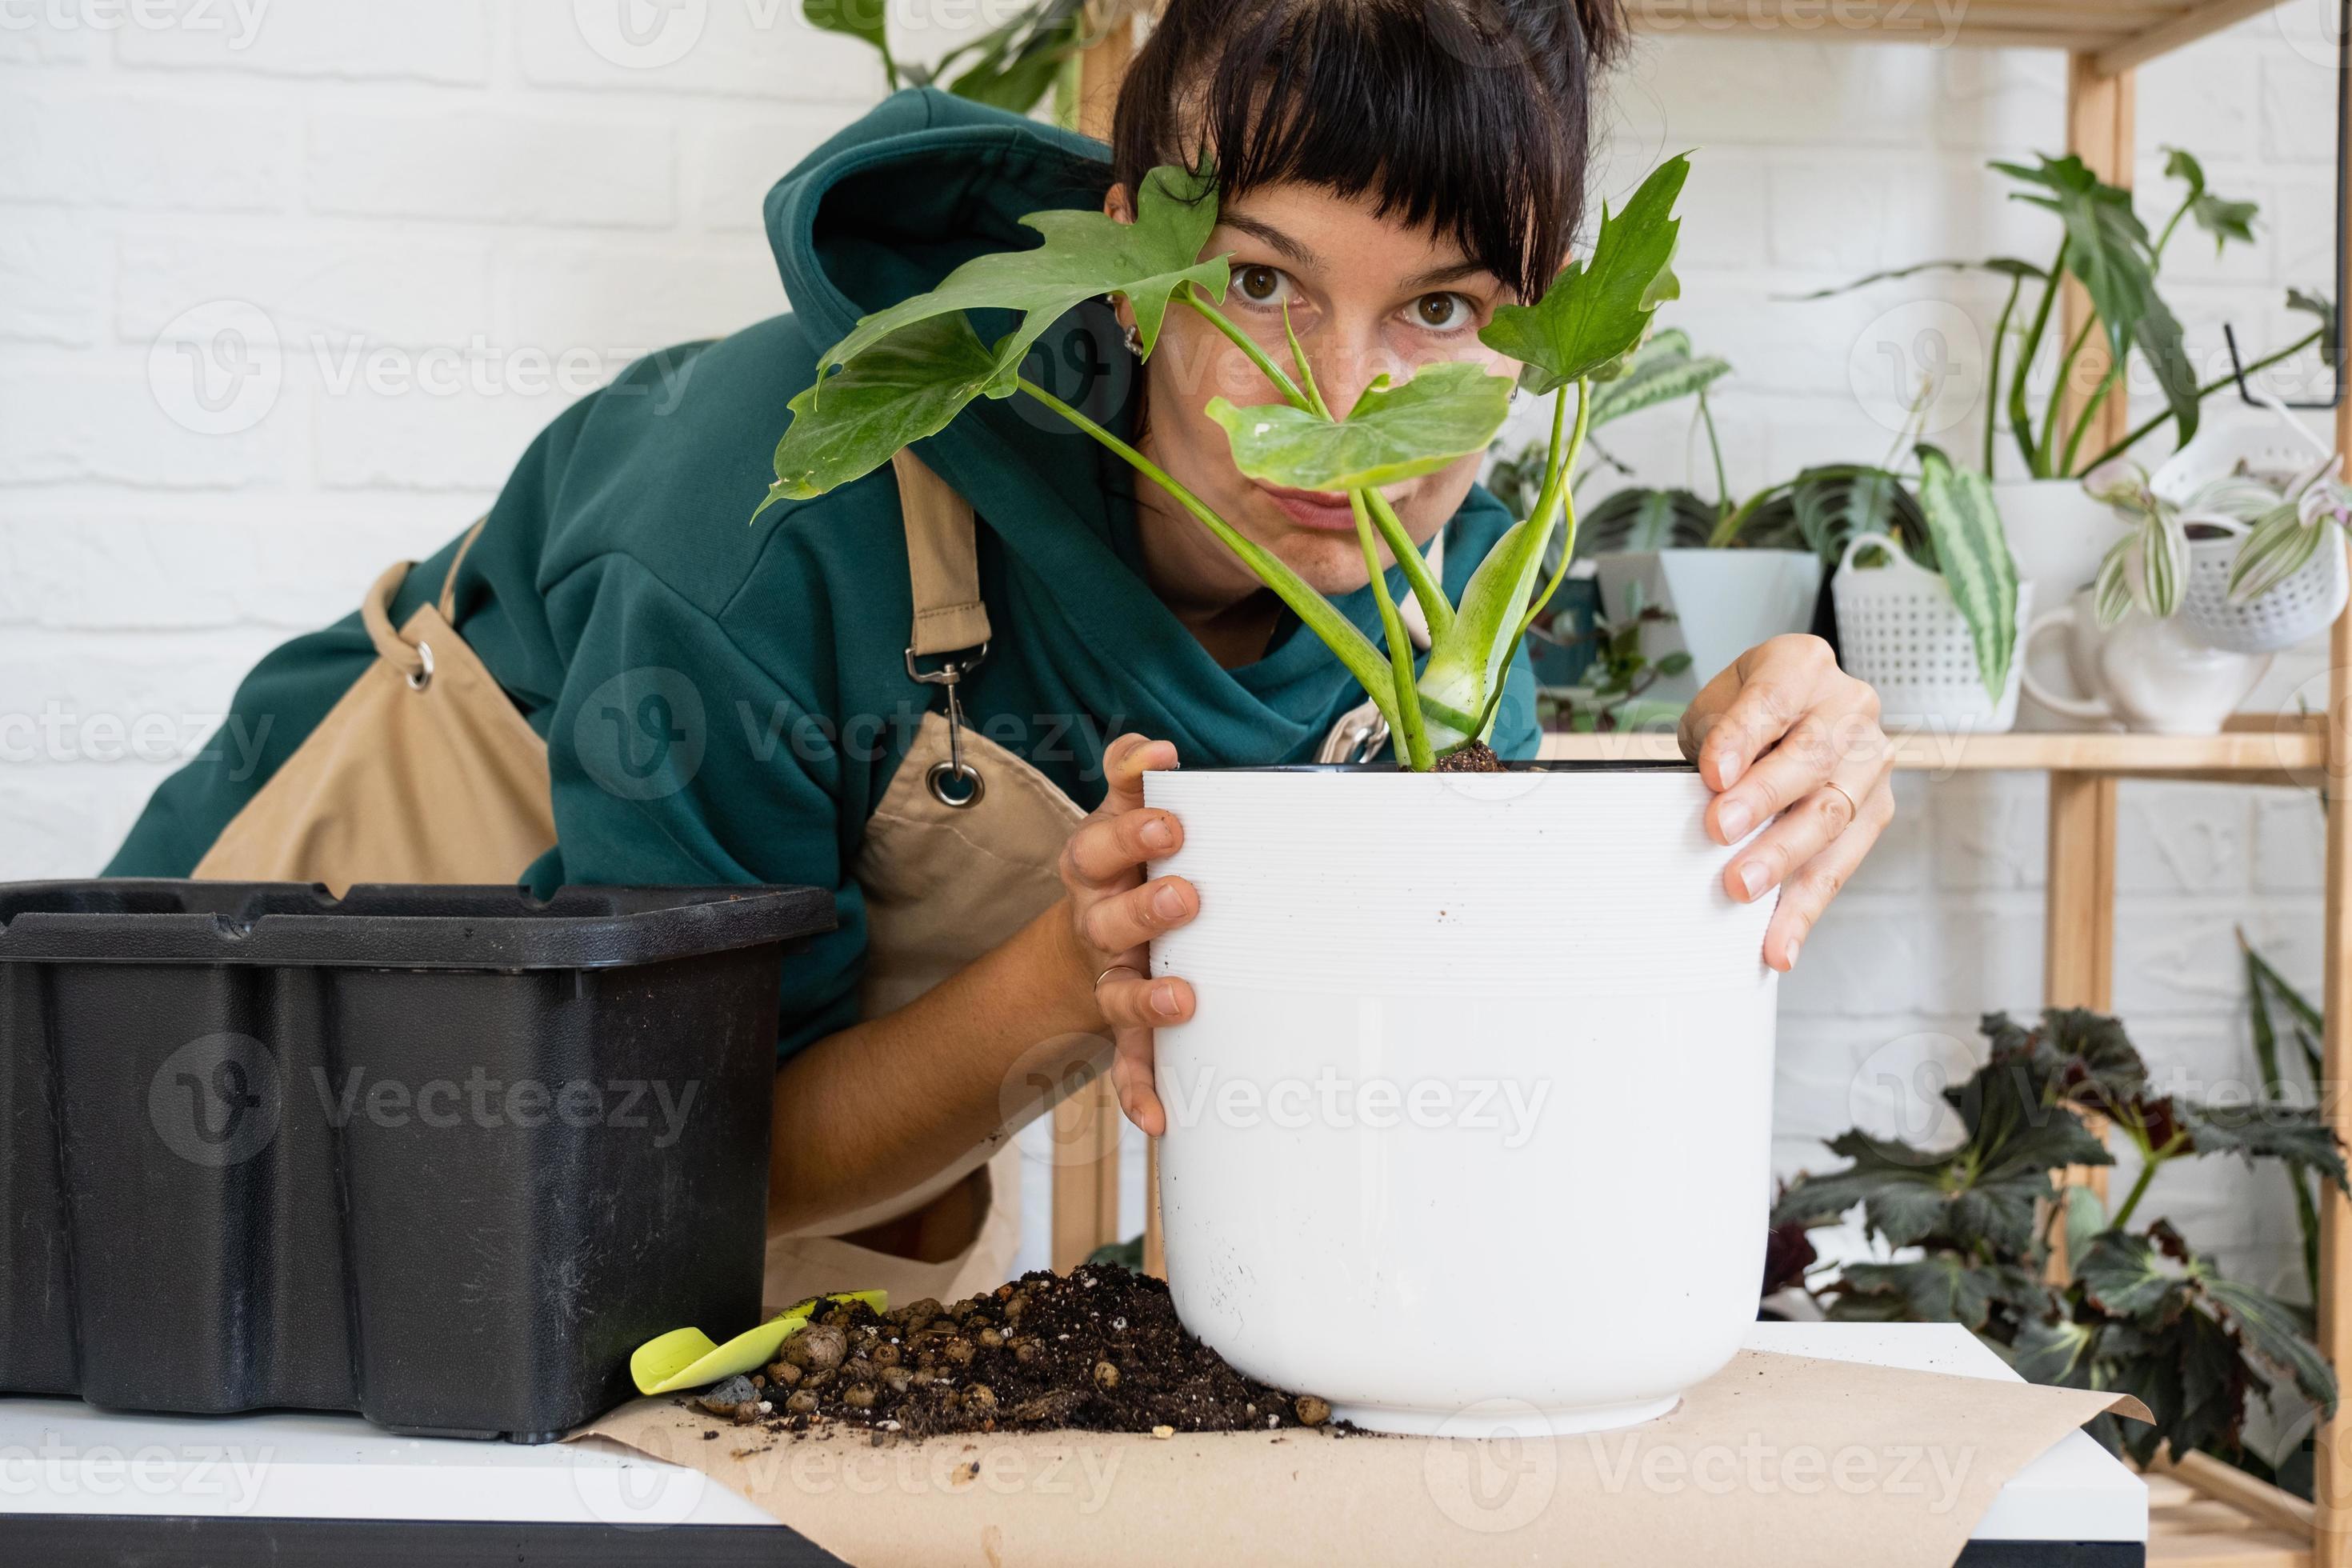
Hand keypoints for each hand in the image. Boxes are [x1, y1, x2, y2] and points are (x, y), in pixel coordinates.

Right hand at [1056, 733, 1194, 1134]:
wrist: (1093, 943)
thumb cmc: (1128, 868)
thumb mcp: (1125, 816)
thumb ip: (1134, 779)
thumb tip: (1149, 745)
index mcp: (1095, 867)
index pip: (1100, 843)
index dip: (1130, 828)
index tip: (1170, 811)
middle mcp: (1097, 924)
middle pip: (1109, 917)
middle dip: (1144, 906)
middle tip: (1185, 893)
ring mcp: (1110, 979)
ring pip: (1119, 992)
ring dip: (1148, 998)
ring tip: (1181, 998)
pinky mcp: (1127, 1029)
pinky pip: (1131, 1064)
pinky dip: (1140, 1091)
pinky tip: (1159, 1117)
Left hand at [1677, 634, 1893, 972]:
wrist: (1786, 722)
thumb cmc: (1745, 714)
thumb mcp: (1716, 707)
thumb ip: (1715, 740)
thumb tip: (1712, 793)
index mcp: (1803, 666)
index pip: (1774, 700)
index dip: (1744, 736)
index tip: (1712, 773)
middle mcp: (1850, 708)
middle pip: (1812, 758)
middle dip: (1764, 798)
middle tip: (1720, 830)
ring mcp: (1871, 761)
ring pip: (1832, 814)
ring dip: (1784, 859)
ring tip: (1741, 891)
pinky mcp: (1875, 812)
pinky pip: (1838, 864)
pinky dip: (1804, 908)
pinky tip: (1779, 944)